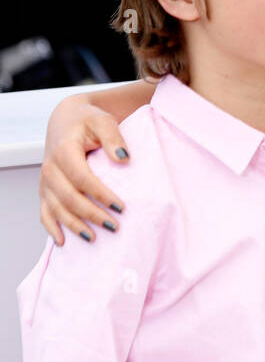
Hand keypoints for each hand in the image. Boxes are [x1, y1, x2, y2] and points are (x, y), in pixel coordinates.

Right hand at [40, 96, 129, 244]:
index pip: (82, 178)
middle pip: (69, 198)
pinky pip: (44, 212)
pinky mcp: (45, 190)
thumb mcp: (103, 121)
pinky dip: (52, 228)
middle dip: (91, 214)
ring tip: (94, 238)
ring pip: (56, 209)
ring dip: (74, 225)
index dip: (101, 195)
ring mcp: (45, 181)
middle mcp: (50, 168)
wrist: (66, 120)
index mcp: (64, 151)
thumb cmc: (88, 120)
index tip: (121, 207)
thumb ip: (113, 137)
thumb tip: (124, 158)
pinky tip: (63, 242)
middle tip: (114, 226)